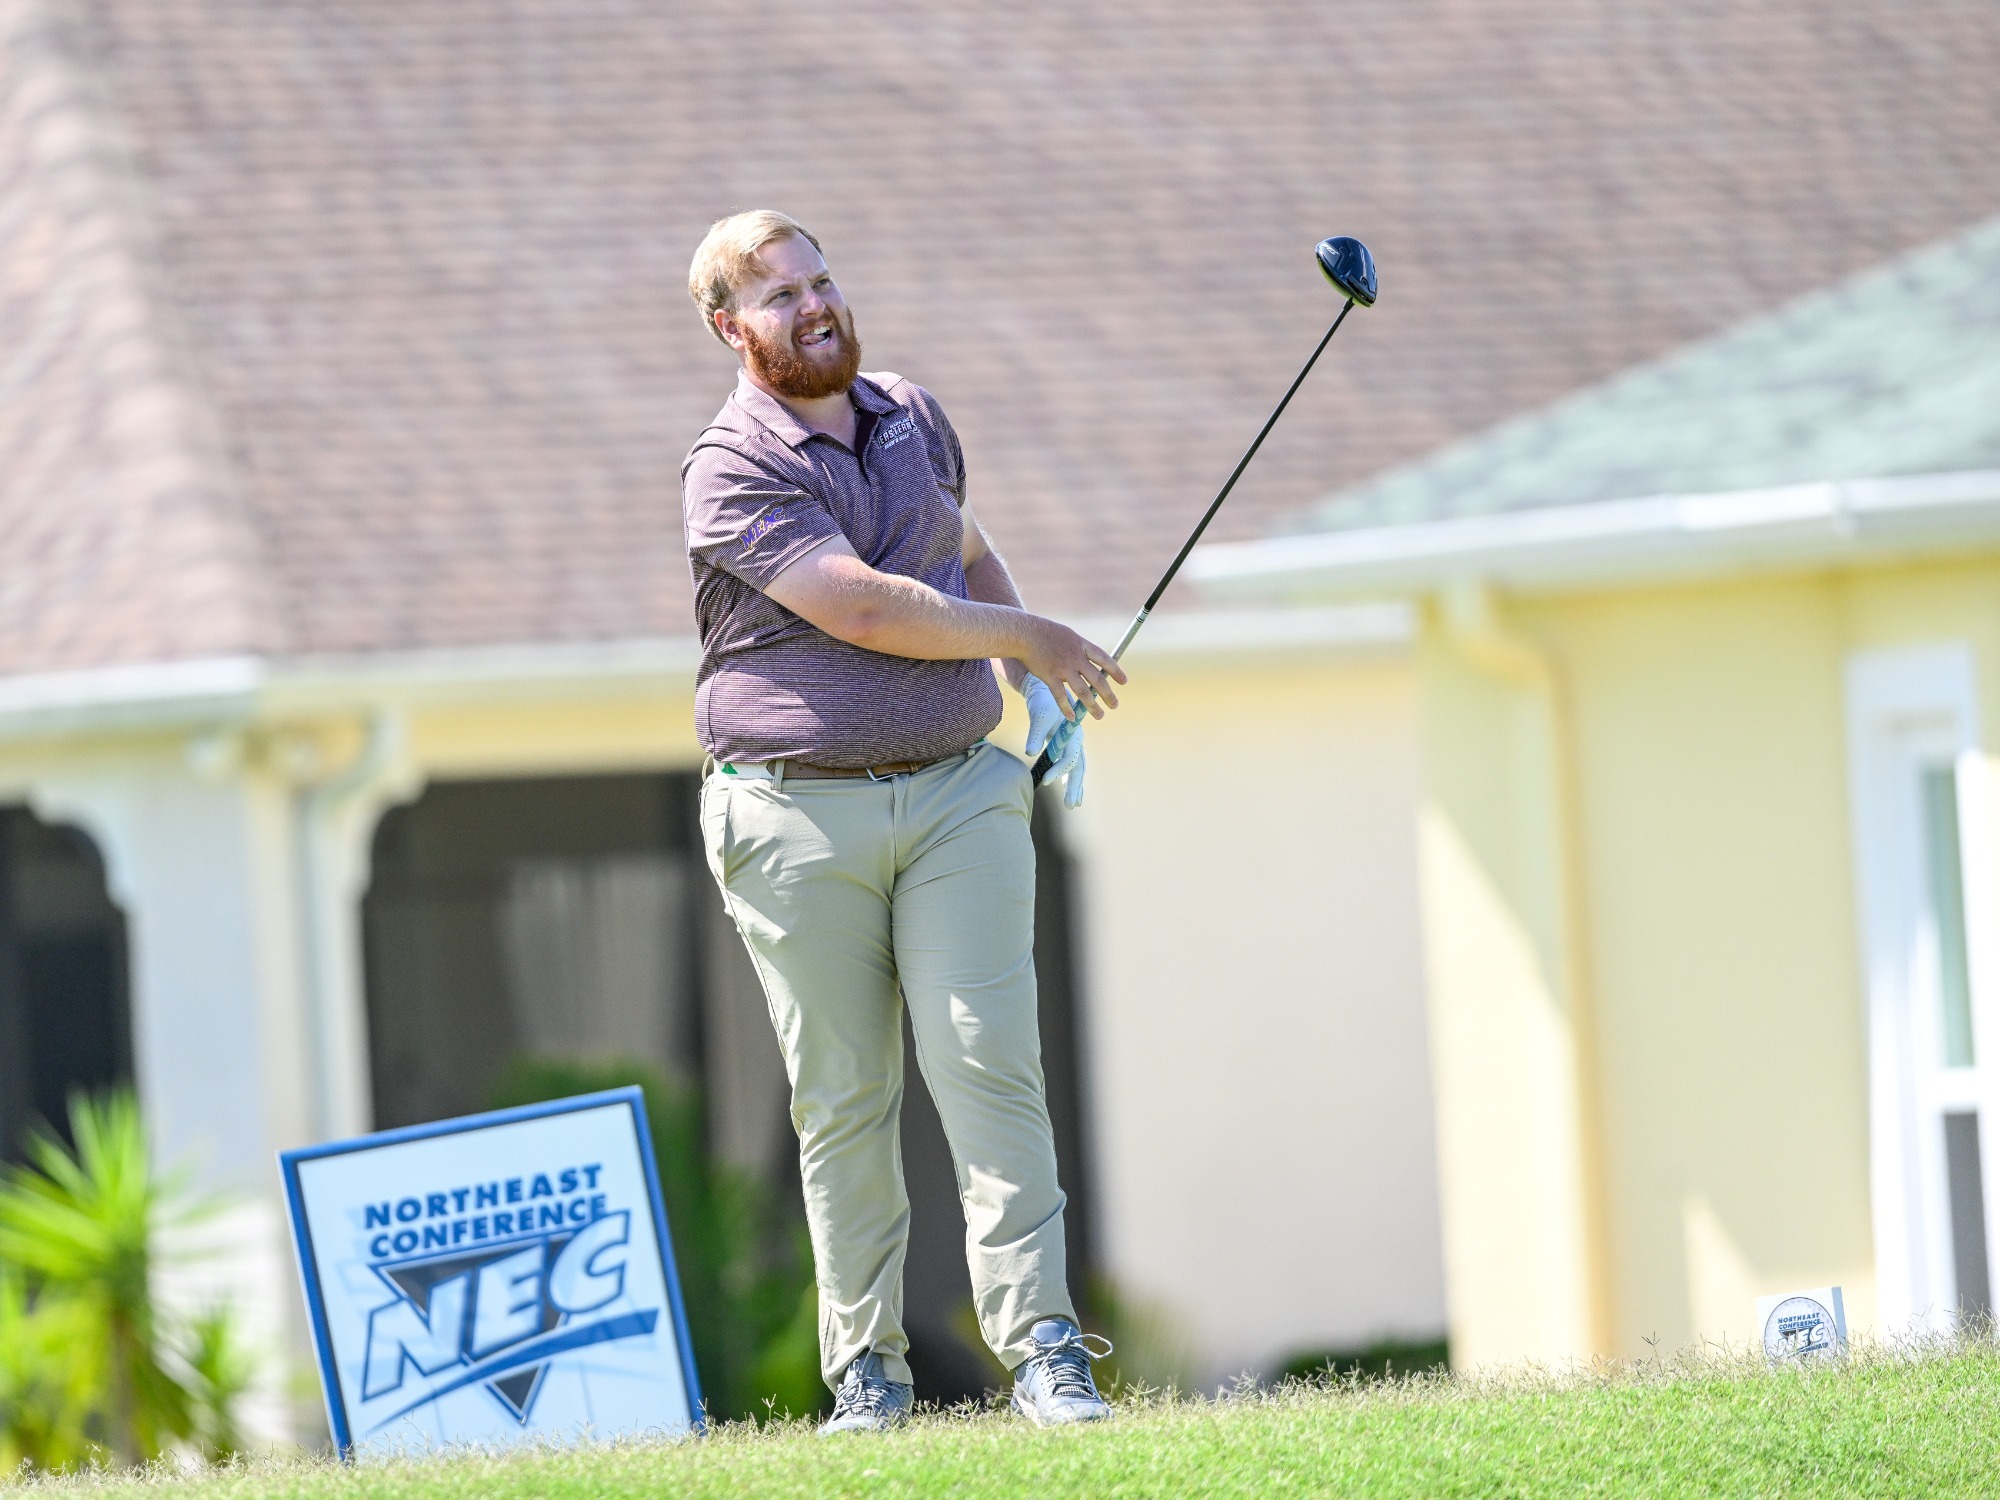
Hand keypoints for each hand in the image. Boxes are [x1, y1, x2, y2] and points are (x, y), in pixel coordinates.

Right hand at [1017, 617, 1124, 720]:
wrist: (1025, 633)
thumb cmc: (1044, 632)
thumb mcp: (1068, 635)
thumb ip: (1079, 648)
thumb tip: (1089, 660)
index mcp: (1082, 645)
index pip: (1104, 659)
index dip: (1115, 671)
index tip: (1124, 682)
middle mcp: (1076, 658)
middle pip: (1097, 679)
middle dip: (1108, 694)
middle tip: (1115, 705)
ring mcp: (1063, 668)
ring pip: (1082, 691)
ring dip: (1092, 705)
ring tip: (1100, 716)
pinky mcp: (1050, 677)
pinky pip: (1060, 696)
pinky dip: (1066, 708)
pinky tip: (1072, 717)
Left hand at [1022, 675, 1086, 808]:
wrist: (1044, 691)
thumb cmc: (1042, 703)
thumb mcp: (1037, 717)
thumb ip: (1035, 735)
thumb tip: (1029, 753)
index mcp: (1073, 734)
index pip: (1069, 758)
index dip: (1059, 770)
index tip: (1046, 781)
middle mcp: (1077, 740)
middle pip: (1079, 767)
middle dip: (1075, 786)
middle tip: (1071, 805)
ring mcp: (1073, 743)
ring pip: (1077, 768)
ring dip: (1075, 785)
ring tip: (1073, 804)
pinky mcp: (1066, 745)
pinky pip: (1071, 764)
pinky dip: (1069, 777)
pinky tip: (1064, 788)